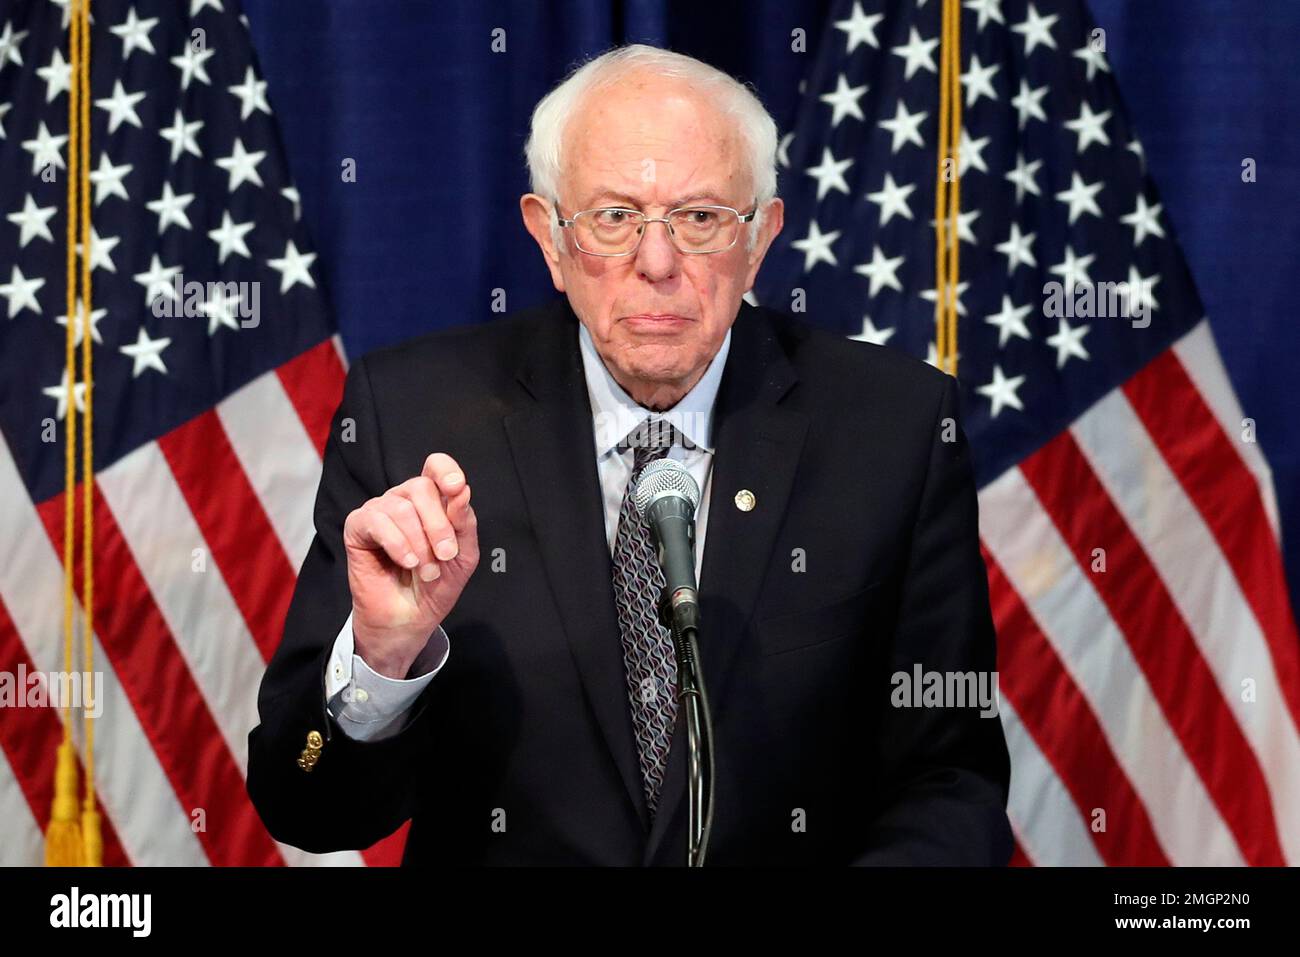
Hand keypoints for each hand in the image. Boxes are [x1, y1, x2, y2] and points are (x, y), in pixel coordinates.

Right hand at [342, 453, 478, 677]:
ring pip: (401, 507)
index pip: (435, 466)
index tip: (456, 487)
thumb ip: (463, 523)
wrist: (410, 619)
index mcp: (432, 501)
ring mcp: (380, 510)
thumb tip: (461, 490)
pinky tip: (407, 562)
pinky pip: (377, 521)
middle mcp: (404, 499)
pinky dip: (397, 544)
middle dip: (438, 525)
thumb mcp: (462, 556)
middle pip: (421, 487)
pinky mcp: (358, 527)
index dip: (445, 470)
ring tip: (426, 570)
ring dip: (419, 543)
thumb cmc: (436, 585)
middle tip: (445, 556)